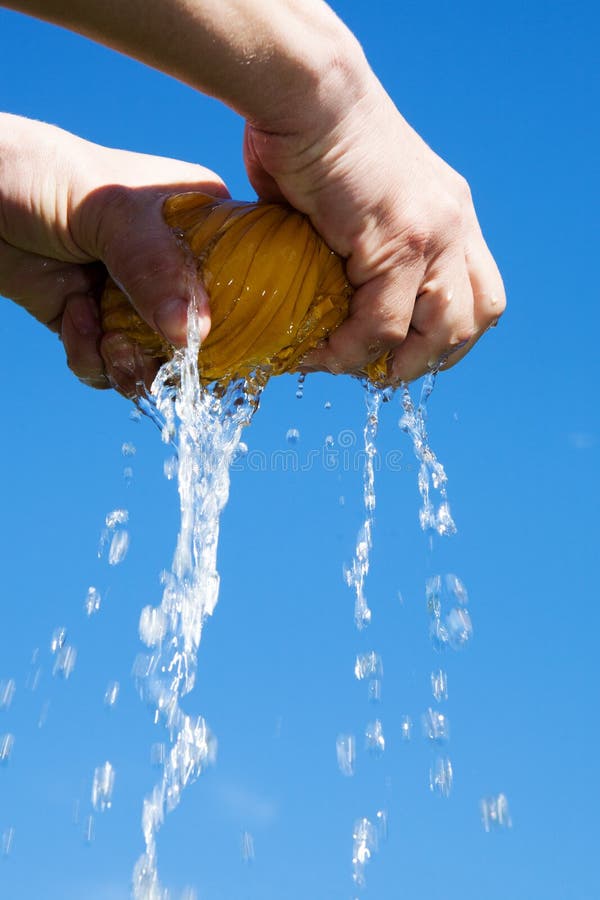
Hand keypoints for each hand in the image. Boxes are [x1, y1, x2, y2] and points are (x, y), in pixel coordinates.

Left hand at [0, 114, 227, 393]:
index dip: (238, 322)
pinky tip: (73, 319)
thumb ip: (154, 267)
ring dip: (130, 364)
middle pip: (202, 335)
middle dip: (173, 355)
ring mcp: (134, 297)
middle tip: (141, 347)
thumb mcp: (108, 211)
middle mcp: (172, 266)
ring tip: (105, 340)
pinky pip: (111, 368)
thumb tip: (193, 334)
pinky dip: (91, 358)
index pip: (244, 282)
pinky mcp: (94, 323)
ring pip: (157, 362)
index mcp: (198, 225)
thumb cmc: (43, 175)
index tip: (214, 344)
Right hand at [244, 61, 504, 382]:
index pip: (480, 295)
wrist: (308, 91)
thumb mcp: (352, 199)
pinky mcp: (400, 240)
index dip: (447, 337)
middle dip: (428, 360)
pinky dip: (350, 348)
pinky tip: (320, 349)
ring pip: (439, 333)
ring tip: (347, 364)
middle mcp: (455, 224)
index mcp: (450, 213)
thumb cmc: (312, 134)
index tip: (401, 352)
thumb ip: (352, 244)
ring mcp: (434, 232)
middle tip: (378, 369)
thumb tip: (320, 284)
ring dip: (395, 363)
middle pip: (475, 320)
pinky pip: (382, 323)